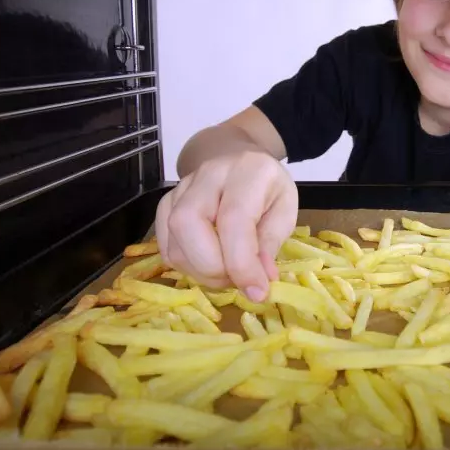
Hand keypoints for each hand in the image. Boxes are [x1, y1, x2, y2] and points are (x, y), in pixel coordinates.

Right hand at [154, 151, 296, 300]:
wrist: (238, 158)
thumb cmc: (266, 189)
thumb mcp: (285, 210)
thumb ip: (271, 242)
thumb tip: (260, 279)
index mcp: (246, 171)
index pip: (234, 219)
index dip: (242, 262)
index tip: (257, 291)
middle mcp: (207, 174)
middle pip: (189, 224)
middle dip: (213, 268)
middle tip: (238, 281)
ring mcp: (180, 189)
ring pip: (173, 239)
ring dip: (200, 271)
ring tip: (227, 274)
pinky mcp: (165, 205)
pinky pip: (165, 246)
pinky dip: (186, 266)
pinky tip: (209, 265)